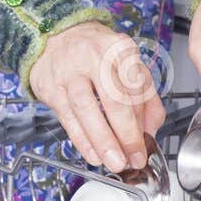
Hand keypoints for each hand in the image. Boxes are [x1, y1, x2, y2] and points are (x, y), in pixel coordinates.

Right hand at [28, 21, 164, 171]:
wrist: (56, 38)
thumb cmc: (96, 54)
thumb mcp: (126, 65)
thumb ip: (144, 97)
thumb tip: (150, 132)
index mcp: (120, 49)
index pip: (136, 90)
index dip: (141, 123)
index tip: (144, 148)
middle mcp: (95, 57)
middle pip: (114, 99)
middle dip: (125, 135)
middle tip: (132, 159)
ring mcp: (70, 71)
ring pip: (87, 109)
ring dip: (103, 141)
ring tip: (114, 161)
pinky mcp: (50, 87)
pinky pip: (68, 118)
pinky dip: (81, 140)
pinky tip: (92, 154)